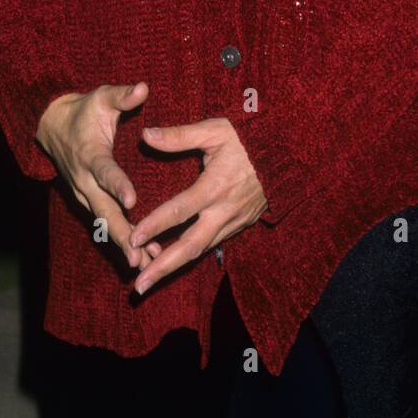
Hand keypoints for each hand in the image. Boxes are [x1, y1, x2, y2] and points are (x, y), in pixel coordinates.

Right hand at [35, 82, 162, 271]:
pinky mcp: (88, 201)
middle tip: (139, 252)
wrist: (53, 127)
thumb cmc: (85, 110)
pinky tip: (141, 258)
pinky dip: (120, 241)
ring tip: (144, 263)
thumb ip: (122, 95)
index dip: (118, 186)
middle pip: (103, 210)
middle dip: (122, 232)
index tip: (132, 201)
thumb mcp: (102, 96)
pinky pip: (104, 223)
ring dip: (122, 243)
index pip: (106, 171)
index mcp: (90, 154)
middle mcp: (85, 180)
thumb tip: (143, 88)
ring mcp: (84, 193)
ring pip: (104, 222)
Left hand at [128, 117, 267, 293]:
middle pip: (191, 246)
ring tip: (148, 281)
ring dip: (174, 267)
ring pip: (200, 251)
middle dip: (163, 267)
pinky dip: (191, 255)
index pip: (180, 210)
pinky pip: (212, 244)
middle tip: (139, 286)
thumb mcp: (214, 130)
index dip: (155, 225)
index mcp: (214, 187)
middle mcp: (223, 210)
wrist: (285, 154)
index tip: (132, 238)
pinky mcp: (240, 225)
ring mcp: (234, 221)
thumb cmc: (246, 139)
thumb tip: (146, 134)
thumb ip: (179, 136)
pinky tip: (172, 263)